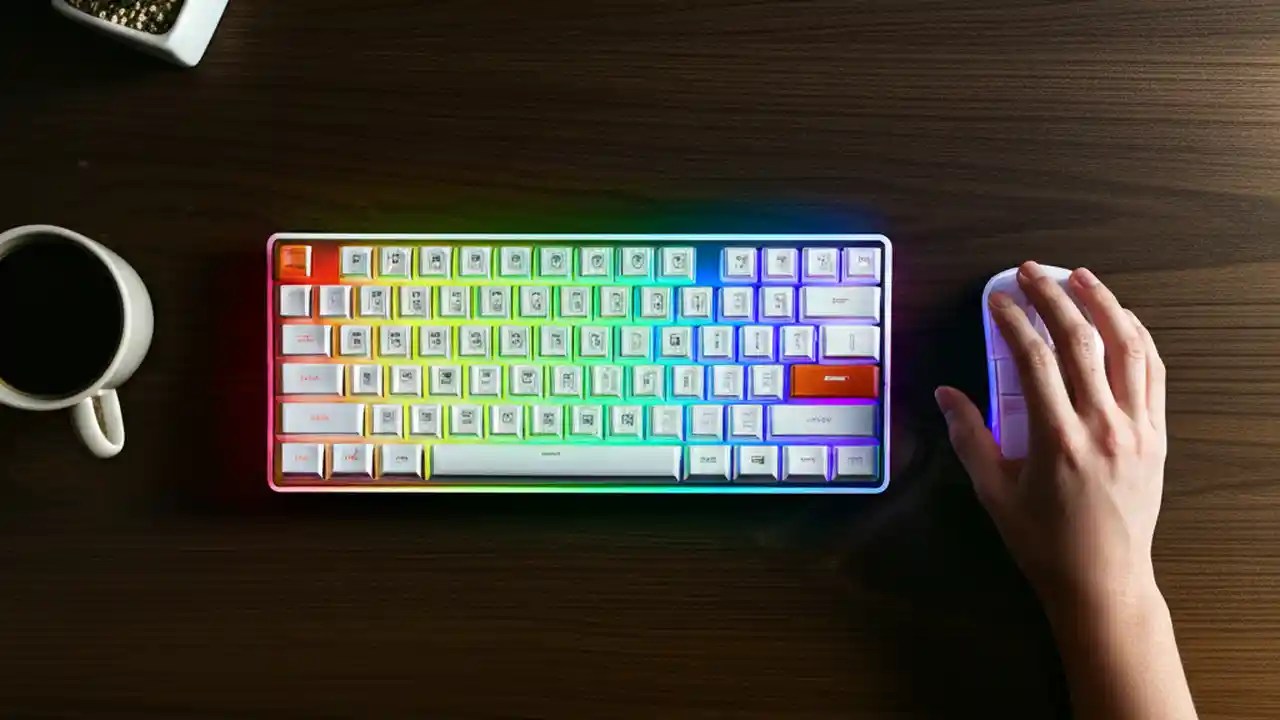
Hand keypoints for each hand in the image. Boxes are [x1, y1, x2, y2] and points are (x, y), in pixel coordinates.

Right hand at [935, 261, 1166, 606]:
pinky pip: (1153, 372)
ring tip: (1080, 277)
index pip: (1034, 360)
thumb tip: (945, 394)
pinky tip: (1119, 319)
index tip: (996, 300)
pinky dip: (1137, 336)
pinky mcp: (1157, 435)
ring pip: (1127, 347)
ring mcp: (1137, 429)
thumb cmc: (1043, 542)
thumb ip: (969, 437)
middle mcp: (1104, 427)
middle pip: (1081, 342)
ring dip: (1104, 304)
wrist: (1102, 579)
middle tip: (1031, 272)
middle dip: (1053, 297)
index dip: (1013, 321)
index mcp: (1058, 440)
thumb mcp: (993, 492)